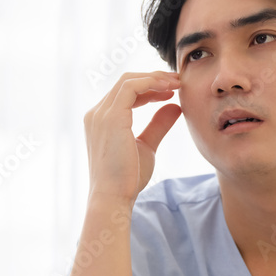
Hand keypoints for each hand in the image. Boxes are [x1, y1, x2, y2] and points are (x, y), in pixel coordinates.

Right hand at [83, 71, 181, 201]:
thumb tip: (175, 107)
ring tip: (177, 83)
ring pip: (128, 81)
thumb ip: (158, 125)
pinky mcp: (111, 116)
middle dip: (153, 79)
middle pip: (126, 83)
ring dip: (154, 78)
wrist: (114, 197)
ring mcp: (101, 114)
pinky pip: (131, 87)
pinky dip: (151, 82)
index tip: (171, 92)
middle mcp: (97, 114)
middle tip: (177, 82)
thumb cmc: (127, 179)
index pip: (125, 94)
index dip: (149, 88)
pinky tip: (169, 88)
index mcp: (101, 121)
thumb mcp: (146, 146)